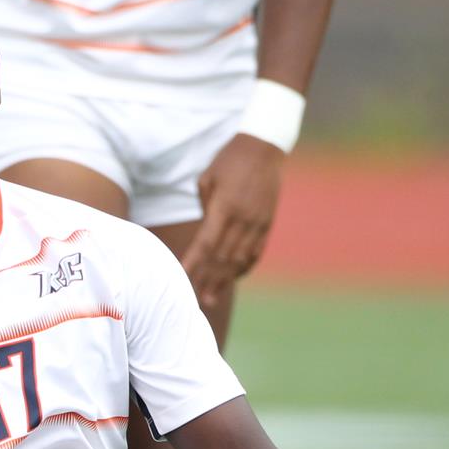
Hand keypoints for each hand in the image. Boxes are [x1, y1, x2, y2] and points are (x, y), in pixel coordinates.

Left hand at [179, 133, 283, 313]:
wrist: (264, 147)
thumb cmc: (229, 160)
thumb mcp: (207, 179)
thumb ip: (204, 207)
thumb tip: (204, 232)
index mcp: (225, 207)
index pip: (206, 243)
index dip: (193, 263)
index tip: (181, 278)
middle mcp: (244, 218)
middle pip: (222, 257)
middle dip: (207, 280)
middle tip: (195, 300)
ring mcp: (258, 222)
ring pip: (240, 259)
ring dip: (224, 280)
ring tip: (211, 298)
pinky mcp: (267, 223)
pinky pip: (255, 252)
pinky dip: (243, 268)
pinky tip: (233, 279)